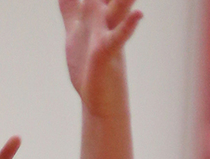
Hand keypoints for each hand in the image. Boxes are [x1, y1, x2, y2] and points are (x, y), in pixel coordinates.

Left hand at [58, 0, 141, 117]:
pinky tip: (138, 15)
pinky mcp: (106, 53)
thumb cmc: (88, 64)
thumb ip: (70, 9)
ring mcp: (105, 34)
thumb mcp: (75, 30)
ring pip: (118, 7)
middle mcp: (104, 18)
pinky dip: (128, 27)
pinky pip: (119, 37)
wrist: (98, 99)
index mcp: (96, 10)